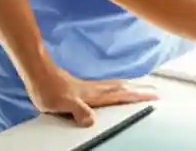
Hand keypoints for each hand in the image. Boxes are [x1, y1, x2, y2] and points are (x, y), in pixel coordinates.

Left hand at [26, 66, 158, 126]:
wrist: (39, 75)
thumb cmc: (49, 91)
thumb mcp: (62, 105)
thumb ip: (78, 111)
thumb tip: (90, 121)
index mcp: (94, 96)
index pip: (121, 96)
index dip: (138, 96)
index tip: (154, 95)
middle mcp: (96, 90)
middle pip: (123, 89)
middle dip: (140, 90)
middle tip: (155, 90)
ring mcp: (91, 87)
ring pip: (116, 86)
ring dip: (131, 87)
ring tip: (142, 87)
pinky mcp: (84, 87)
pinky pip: (108, 86)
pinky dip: (118, 86)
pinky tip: (116, 88)